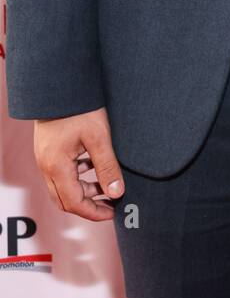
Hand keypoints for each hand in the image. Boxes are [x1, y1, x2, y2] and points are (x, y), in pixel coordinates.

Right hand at [33, 107, 124, 222]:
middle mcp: (46, 166)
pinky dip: (78, 175)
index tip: (112, 212)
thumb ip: (108, 167)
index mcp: (57, 167)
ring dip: (83, 190)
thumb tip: (117, 193)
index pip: (74, 203)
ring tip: (106, 184)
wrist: (60, 84)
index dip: (94, 212)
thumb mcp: (99, 137)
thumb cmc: (79, 107)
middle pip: (64, 199)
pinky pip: (61, 172)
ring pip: (62, 187)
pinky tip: (94, 166)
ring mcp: (45, 158)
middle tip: (110, 202)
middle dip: (88, 205)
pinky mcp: (48, 149)